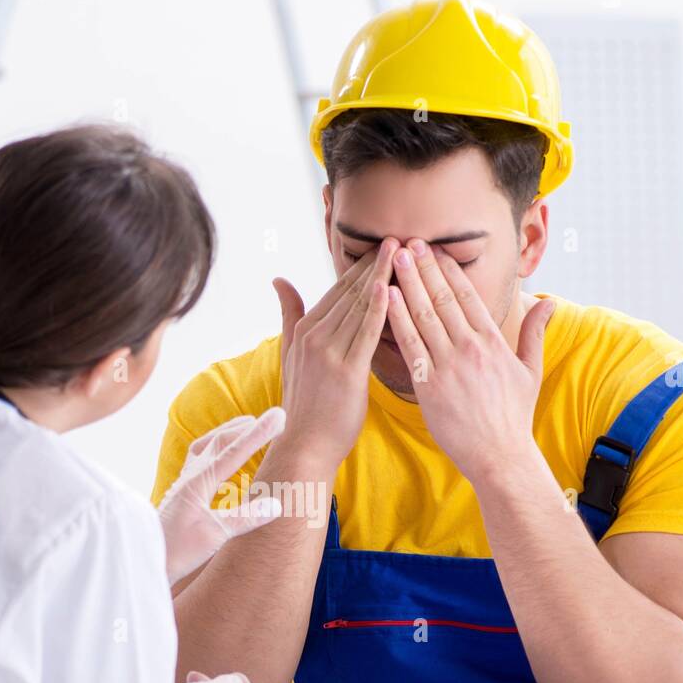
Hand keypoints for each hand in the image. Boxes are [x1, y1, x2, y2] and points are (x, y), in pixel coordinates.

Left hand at [158, 409, 285, 584]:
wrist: (145, 560)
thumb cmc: (176, 551)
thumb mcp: (214, 535)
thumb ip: (245, 518)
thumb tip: (277, 503)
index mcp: (198, 482)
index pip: (234, 450)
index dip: (259, 432)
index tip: (280, 415)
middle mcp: (190, 477)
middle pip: (220, 441)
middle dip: (249, 427)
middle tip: (274, 418)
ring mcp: (184, 483)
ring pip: (207, 446)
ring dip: (229, 433)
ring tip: (248, 426)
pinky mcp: (182, 493)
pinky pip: (199, 459)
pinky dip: (215, 449)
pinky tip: (220, 457)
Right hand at [272, 239, 396, 470]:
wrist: (305, 446)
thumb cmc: (305, 406)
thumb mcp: (290, 355)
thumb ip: (289, 315)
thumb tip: (279, 280)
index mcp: (304, 331)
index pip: (337, 291)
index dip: (360, 267)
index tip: (381, 247)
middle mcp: (314, 336)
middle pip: (350, 292)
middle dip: (375, 263)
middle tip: (398, 236)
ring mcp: (329, 353)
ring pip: (360, 306)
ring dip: (382, 276)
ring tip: (403, 249)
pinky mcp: (346, 370)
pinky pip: (366, 332)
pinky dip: (378, 307)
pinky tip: (391, 286)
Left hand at [386, 240, 554, 483]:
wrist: (499, 456)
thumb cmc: (513, 417)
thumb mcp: (530, 371)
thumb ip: (534, 333)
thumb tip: (549, 302)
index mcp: (493, 342)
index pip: (468, 296)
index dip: (449, 270)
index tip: (435, 249)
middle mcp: (471, 348)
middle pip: (443, 299)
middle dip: (425, 268)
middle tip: (409, 242)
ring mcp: (449, 365)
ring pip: (424, 315)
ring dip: (407, 284)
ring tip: (393, 259)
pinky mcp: (429, 385)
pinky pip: (410, 345)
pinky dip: (397, 318)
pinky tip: (386, 297)